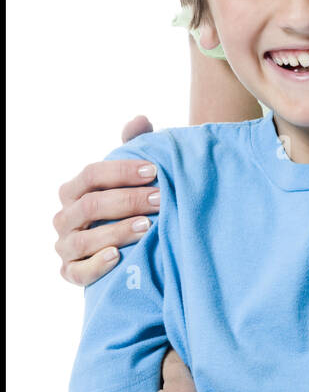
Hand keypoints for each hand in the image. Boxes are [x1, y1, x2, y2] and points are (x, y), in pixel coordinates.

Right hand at [53, 116, 158, 285]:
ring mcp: (65, 246)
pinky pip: (78, 272)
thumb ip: (134, 146)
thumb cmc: (129, 204)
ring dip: (117, 231)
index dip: (122, 171)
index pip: (92, 174)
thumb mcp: (132, 176)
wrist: (127, 248)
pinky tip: (117, 256)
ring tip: (147, 226)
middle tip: (160, 198)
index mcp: (74, 189)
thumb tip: (140, 119)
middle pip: (91, 205)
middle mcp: (65, 217)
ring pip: (84, 239)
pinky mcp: (71, 272)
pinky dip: (96, 265)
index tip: (155, 170)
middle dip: (128, 200)